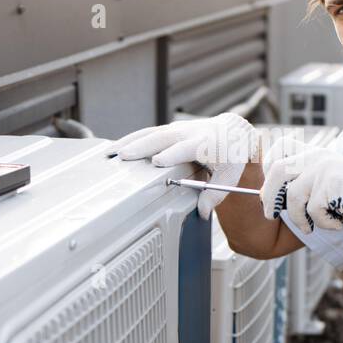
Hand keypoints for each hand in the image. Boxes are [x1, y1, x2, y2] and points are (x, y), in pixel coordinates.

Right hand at [105, 112, 259, 218]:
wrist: (231, 131)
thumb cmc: (230, 155)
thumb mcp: (230, 176)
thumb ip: (216, 194)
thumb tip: (202, 212)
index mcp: (204, 144)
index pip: (185, 149)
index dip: (171, 155)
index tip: (157, 162)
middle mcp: (188, 133)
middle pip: (162, 138)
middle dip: (142, 146)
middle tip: (124, 156)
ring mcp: (177, 130)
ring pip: (150, 133)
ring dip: (129, 141)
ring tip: (111, 152)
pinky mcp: (168, 130)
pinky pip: (147, 133)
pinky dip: (130, 139)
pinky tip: (115, 148)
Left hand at [259, 136, 342, 231]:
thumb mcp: (327, 184)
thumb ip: (304, 184)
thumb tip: (270, 198)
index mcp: (316, 154)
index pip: (283, 148)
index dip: (269, 166)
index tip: (268, 190)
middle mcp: (317, 157)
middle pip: (278, 170)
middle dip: (270, 196)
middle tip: (270, 215)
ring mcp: (323, 169)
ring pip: (293, 196)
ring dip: (299, 218)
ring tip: (311, 226)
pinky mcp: (329, 185)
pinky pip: (312, 211)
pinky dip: (323, 224)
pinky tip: (339, 223)